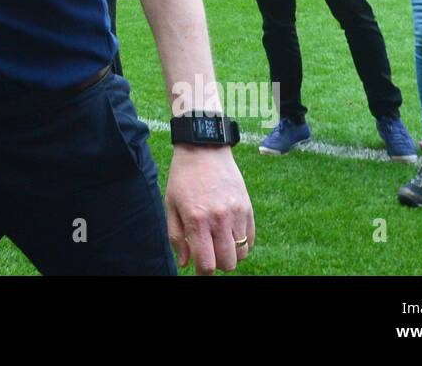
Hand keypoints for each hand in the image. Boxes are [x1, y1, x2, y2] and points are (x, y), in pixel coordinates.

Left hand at [165, 145, 254, 275]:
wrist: (204, 149)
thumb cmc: (183, 178)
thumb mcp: (171, 205)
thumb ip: (176, 237)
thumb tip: (185, 263)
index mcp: (197, 220)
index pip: (207, 264)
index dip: (203, 272)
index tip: (199, 268)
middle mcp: (219, 219)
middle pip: (228, 263)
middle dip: (218, 264)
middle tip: (209, 254)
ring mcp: (236, 213)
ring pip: (242, 253)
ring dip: (231, 254)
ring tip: (220, 243)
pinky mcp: (248, 207)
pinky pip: (250, 239)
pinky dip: (242, 243)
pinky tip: (230, 234)